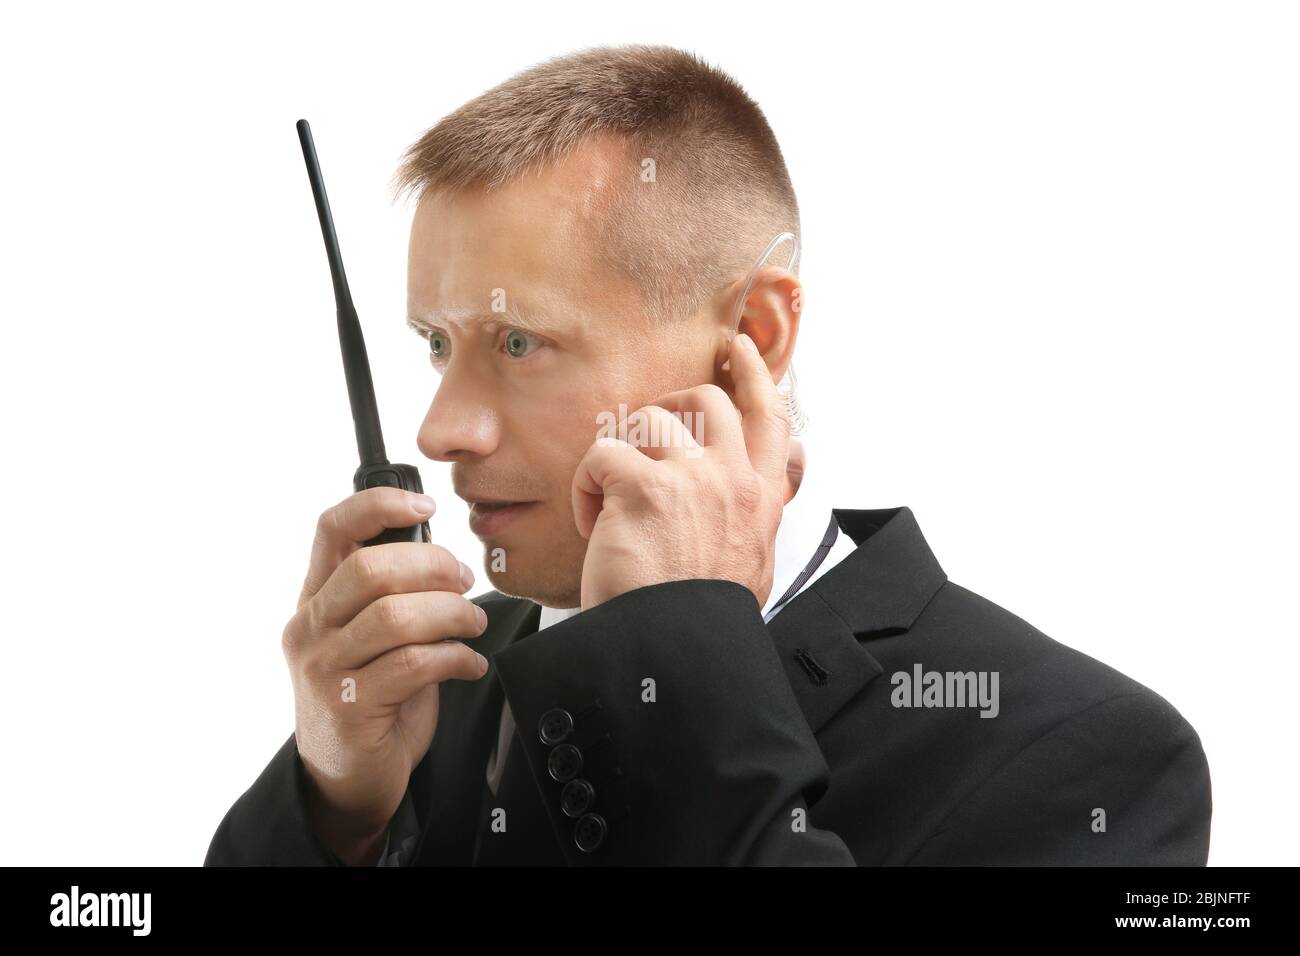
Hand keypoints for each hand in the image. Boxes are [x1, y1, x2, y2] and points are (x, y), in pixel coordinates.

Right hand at [281, 487, 488, 863]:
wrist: (346, 776)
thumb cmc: (371, 696)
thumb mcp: (371, 635)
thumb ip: (391, 594)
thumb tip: (441, 555)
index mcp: (315, 597)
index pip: (332, 529)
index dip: (379, 505)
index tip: (425, 505)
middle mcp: (309, 627)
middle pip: (370, 569)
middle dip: (433, 567)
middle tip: (464, 582)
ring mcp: (324, 668)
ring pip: (395, 616)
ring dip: (452, 614)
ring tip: (474, 624)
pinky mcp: (350, 706)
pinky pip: (414, 664)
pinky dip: (456, 658)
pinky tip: (470, 664)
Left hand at [571, 332, 789, 610]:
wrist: (672, 651)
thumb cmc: (700, 617)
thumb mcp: (753, 564)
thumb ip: (755, 518)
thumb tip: (769, 489)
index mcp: (761, 500)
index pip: (769, 417)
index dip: (753, 374)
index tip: (738, 350)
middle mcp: (734, 481)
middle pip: (708, 400)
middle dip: (672, 404)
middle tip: (647, 433)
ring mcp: (691, 479)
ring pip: (650, 421)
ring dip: (623, 451)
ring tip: (610, 500)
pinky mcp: (643, 487)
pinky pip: (603, 453)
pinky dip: (587, 485)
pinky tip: (592, 522)